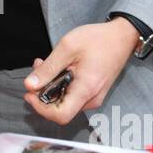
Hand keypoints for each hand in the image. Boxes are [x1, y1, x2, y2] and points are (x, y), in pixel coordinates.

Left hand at [23, 19, 138, 124]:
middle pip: (59, 110)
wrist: (122, 36)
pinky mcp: (93, 92)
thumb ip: (48, 68)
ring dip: (50, 87)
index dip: (41, 108)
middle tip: (36, 71)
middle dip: (42, 93)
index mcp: (86, 89)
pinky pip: (72, 96)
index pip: (60, 116)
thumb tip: (30, 84)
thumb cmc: (99, 39)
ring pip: (64, 102)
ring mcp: (94, 97)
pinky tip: (58, 69)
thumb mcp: (67, 47)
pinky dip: (60, 85)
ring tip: (45, 65)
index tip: (31, 93)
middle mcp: (91, 98)